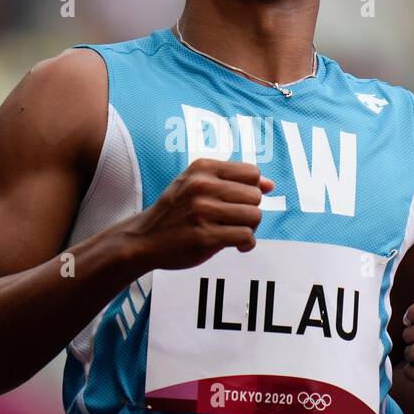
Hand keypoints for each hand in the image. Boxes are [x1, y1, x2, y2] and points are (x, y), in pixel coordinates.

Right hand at [126, 158, 274, 270]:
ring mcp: (203, 211)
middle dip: (250, 211)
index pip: (252, 173)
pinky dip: (246, 244)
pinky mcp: (205, 236)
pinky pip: (246, 236)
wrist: (143, 238)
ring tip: (234, 232)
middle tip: (234, 220)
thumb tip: (270, 184)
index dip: (252, 190)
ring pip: (254, 216)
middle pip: (255, 196)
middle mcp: (202, 186)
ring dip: (249, 228)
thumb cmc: (176, 211)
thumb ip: (232, 180)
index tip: (239, 202)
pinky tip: (235, 245)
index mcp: (202, 168)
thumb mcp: (195, 184)